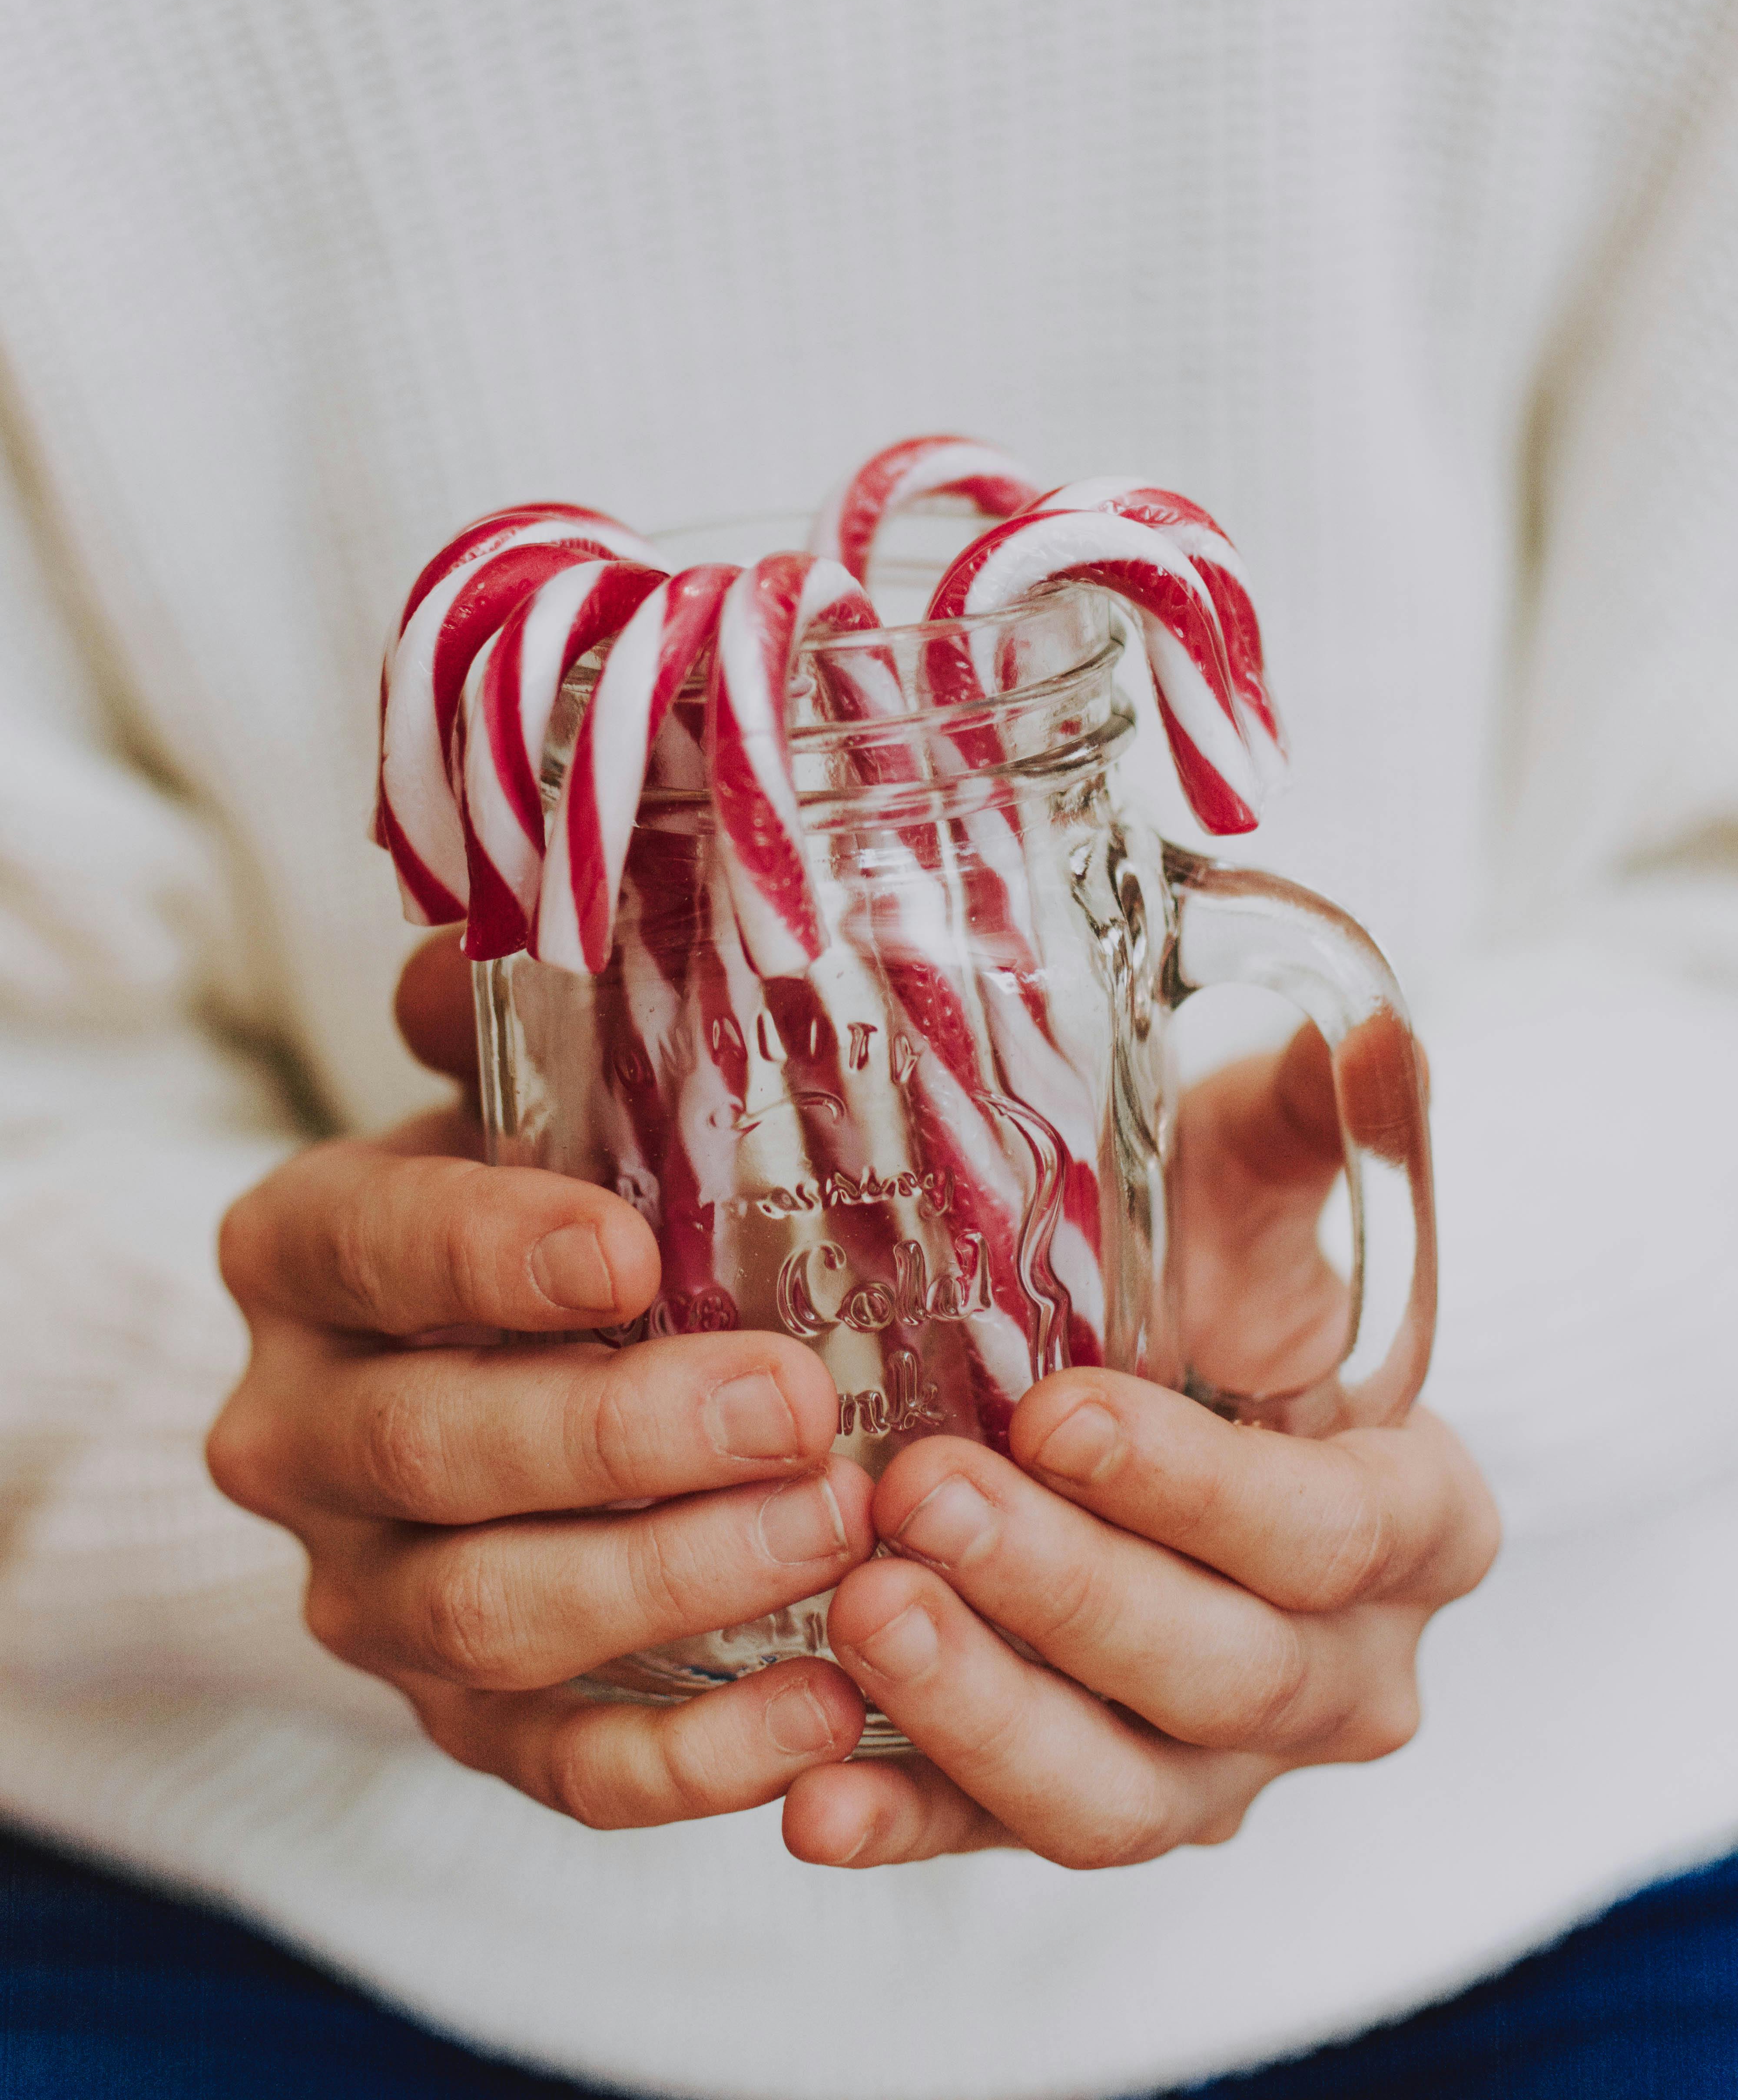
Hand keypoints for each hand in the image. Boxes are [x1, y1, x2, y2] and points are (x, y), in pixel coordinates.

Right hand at [208, 933, 872, 1827]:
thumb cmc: (539, 1207)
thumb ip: (515, 1015)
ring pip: (491, 1618)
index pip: (377, 1249)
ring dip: (675, 1584)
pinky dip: (691, 1760)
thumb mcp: (520, 1099)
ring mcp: (368, 1595)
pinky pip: (556, 1767)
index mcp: (304, 1256)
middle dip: (620, 1438)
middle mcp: (302, 1436)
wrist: (501, 1368)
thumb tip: (531, 906)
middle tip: (796, 1404)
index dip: (495, 1255)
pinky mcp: (458, 1718)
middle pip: (434, 1453)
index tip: (632, 1251)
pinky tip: (825, 1713)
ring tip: (841, 1535)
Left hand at [786, 1028, 1499, 1868]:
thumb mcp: (1251, 1190)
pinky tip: (810, 1800)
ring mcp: (1214, 1765)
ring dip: (985, 1713)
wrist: (1151, 1394)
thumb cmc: (1206, 1277)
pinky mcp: (1083, 1799)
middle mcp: (1336, 1674)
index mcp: (1413, 1524)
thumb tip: (1363, 1035)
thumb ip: (1309, 1121)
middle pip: (1221, 1670)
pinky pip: (1000, 1844)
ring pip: (1120, 1793)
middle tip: (920, 1496)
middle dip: (1064, 1589)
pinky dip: (911, 1827)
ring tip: (860, 1613)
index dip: (1196, 1485)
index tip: (1059, 1409)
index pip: (1326, 1531)